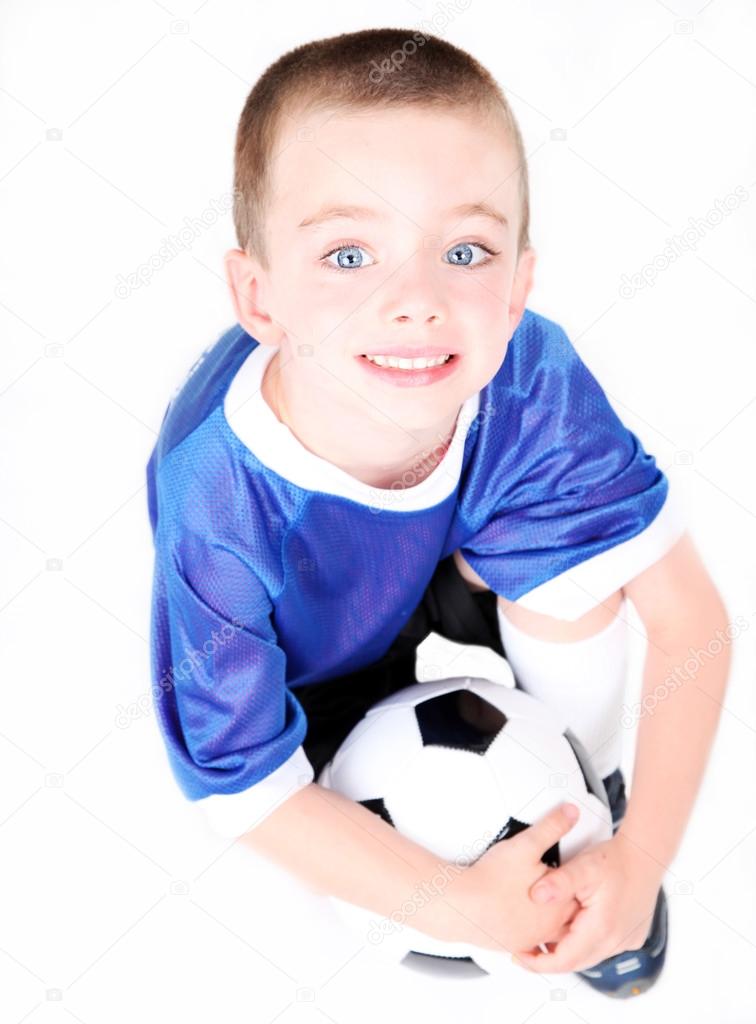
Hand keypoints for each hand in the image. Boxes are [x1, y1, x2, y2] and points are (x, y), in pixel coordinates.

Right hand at [454, 803, 582, 954]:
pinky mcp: (511, 945)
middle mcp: (549, 927)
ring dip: (548, 918)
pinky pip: (528, 941)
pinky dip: (527, 928)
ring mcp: (530, 939)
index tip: (577, 873)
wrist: (462, 906)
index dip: (579, 882)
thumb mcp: (527, 845)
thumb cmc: (493, 879)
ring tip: (541, 903)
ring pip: (550, 932)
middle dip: (567, 901)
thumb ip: (552, 827)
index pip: (582, 894)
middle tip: (562, 888)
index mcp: (560, 904)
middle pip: (569, 916)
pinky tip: (519, 917)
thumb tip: (571, 813)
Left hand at [512, 832, 663, 973]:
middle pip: (575, 962)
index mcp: (602, 929)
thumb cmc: (615, 859)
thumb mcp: (583, 866)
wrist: (645, 854)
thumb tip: (535, 896)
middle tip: (525, 949)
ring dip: (566, 950)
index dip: (538, 963)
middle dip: (548, 959)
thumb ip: (558, 882)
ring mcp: (625, 941)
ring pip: (588, 956)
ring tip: (543, 939)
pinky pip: (601, 948)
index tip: (518, 956)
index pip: (564, 960)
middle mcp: (616, 941)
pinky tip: (571, 927)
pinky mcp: (630, 936)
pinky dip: (583, 943)